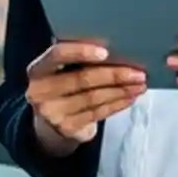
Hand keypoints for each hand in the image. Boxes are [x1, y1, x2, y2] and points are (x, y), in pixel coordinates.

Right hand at [26, 41, 146, 156]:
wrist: (50, 124)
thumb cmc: (61, 86)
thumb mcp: (60, 70)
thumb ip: (76, 58)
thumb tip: (115, 47)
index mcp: (37, 69)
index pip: (57, 55)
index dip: (81, 51)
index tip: (106, 52)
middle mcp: (40, 91)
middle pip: (81, 79)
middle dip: (114, 74)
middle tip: (138, 72)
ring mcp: (52, 113)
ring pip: (93, 98)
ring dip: (121, 90)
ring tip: (139, 84)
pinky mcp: (67, 129)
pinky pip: (98, 113)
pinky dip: (117, 104)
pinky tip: (130, 97)